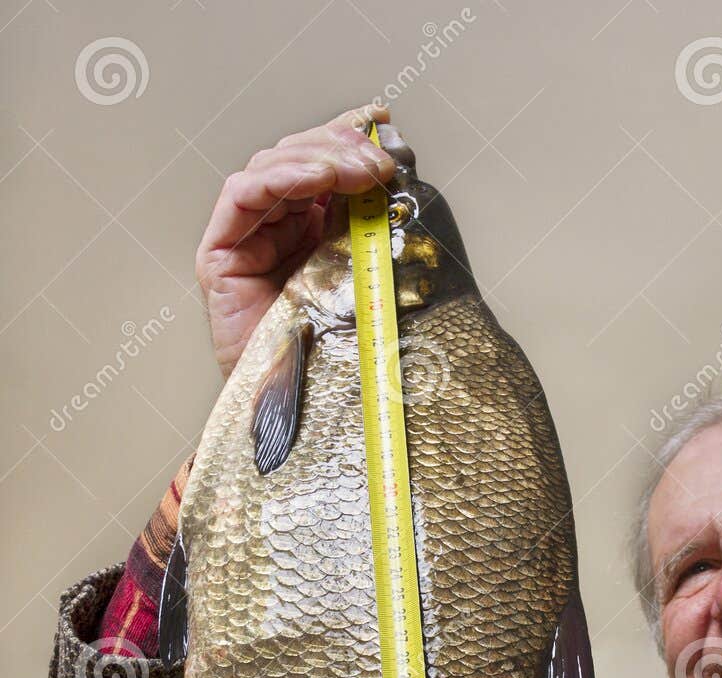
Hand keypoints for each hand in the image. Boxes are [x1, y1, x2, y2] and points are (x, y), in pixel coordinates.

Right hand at [195, 100, 396, 379]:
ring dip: (318, 158)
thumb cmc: (349, 357)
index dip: (349, 135)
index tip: (383, 119)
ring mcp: (247, 241)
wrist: (313, 415)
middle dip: (340, 147)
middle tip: (379, 157)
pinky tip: (316, 178)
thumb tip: (401, 167)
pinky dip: (279, 178)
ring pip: (272, 168)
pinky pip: (243, 196)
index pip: (326, 168)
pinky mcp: (220, 256)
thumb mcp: (377, 274)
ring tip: (358, 169)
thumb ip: (378, 225)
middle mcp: (280, 232)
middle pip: (299, 161)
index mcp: (317, 234)